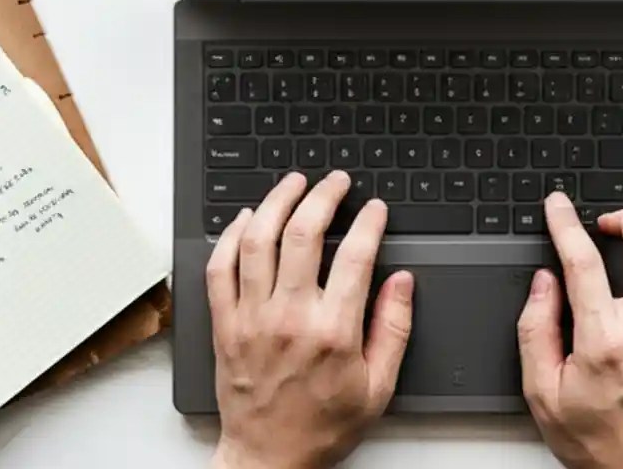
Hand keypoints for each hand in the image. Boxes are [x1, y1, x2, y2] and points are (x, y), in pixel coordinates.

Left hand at [207, 171, 413, 468]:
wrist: (268, 459)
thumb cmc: (322, 427)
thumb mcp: (378, 387)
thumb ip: (394, 329)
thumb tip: (403, 282)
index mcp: (333, 331)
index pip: (355, 255)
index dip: (368, 222)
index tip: (375, 208)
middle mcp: (289, 317)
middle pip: (303, 233)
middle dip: (323, 195)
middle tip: (335, 181)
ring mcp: (252, 317)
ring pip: (258, 240)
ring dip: (276, 202)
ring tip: (294, 183)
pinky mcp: (225, 324)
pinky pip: (219, 268)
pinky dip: (231, 236)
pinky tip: (247, 219)